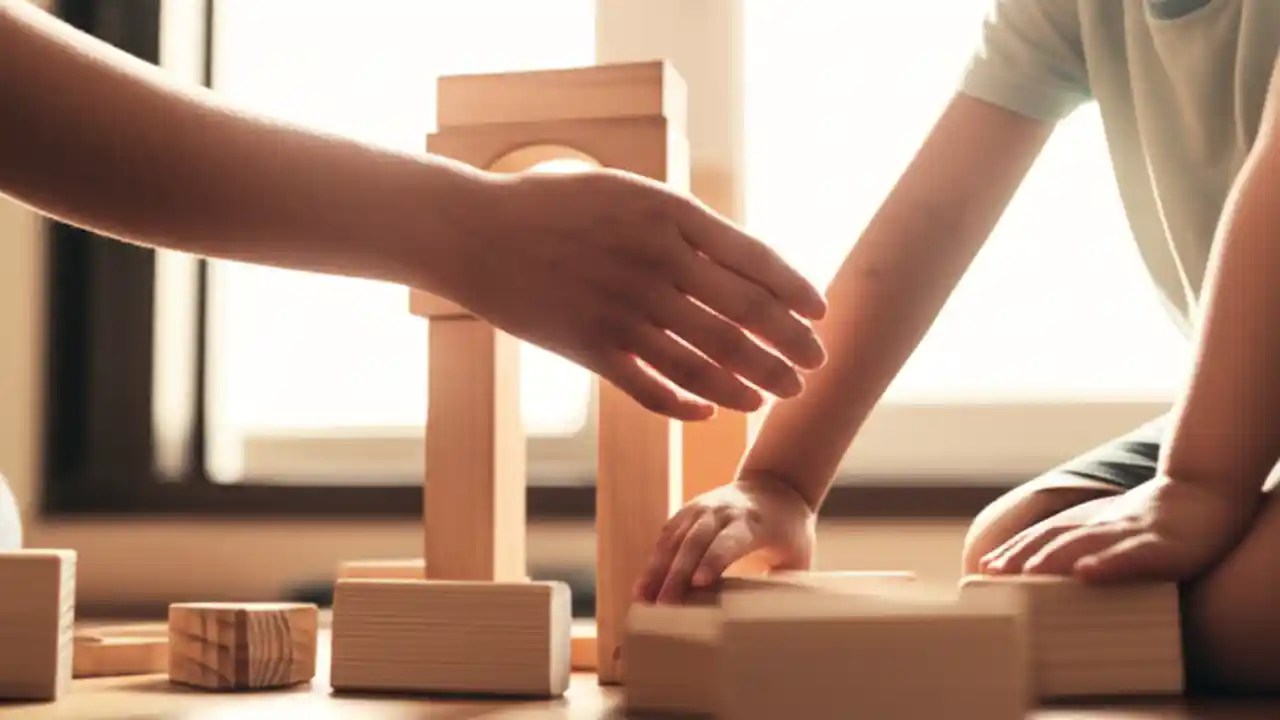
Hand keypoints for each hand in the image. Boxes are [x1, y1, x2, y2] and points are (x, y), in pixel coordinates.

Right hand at [434, 169, 827, 420]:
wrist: (473, 231)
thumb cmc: (552, 204)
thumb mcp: (625, 191)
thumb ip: (680, 222)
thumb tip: (738, 256)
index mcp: (669, 215)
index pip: (754, 260)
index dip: (794, 292)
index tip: (819, 314)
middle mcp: (654, 262)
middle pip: (742, 315)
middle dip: (786, 346)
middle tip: (813, 368)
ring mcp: (623, 308)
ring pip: (705, 358)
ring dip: (749, 382)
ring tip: (776, 396)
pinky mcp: (591, 347)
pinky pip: (651, 385)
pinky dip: (685, 402)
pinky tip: (709, 412)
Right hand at [633, 475, 815, 603]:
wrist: (775, 484)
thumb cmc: (790, 530)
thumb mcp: (799, 554)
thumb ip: (789, 585)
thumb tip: (778, 624)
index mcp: (752, 522)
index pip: (729, 540)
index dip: (713, 560)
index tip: (698, 583)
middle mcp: (722, 512)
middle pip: (695, 542)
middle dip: (677, 574)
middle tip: (663, 605)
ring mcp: (700, 509)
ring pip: (674, 539)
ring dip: (656, 569)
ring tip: (641, 599)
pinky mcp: (686, 513)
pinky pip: (666, 538)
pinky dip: (653, 562)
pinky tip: (642, 587)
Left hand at [980, 476, 1258, 582]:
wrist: (1202, 497)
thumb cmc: (1146, 523)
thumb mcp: (1103, 530)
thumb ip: (1067, 543)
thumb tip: (1024, 564)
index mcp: (1086, 524)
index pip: (1042, 536)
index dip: (1012, 551)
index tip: (983, 569)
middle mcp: (1102, 525)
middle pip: (1056, 537)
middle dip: (1023, 554)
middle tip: (994, 573)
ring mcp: (1130, 533)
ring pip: (1088, 543)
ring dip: (1056, 556)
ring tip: (1028, 571)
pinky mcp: (1162, 545)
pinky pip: (1132, 556)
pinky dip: (1107, 563)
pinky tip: (1087, 572)